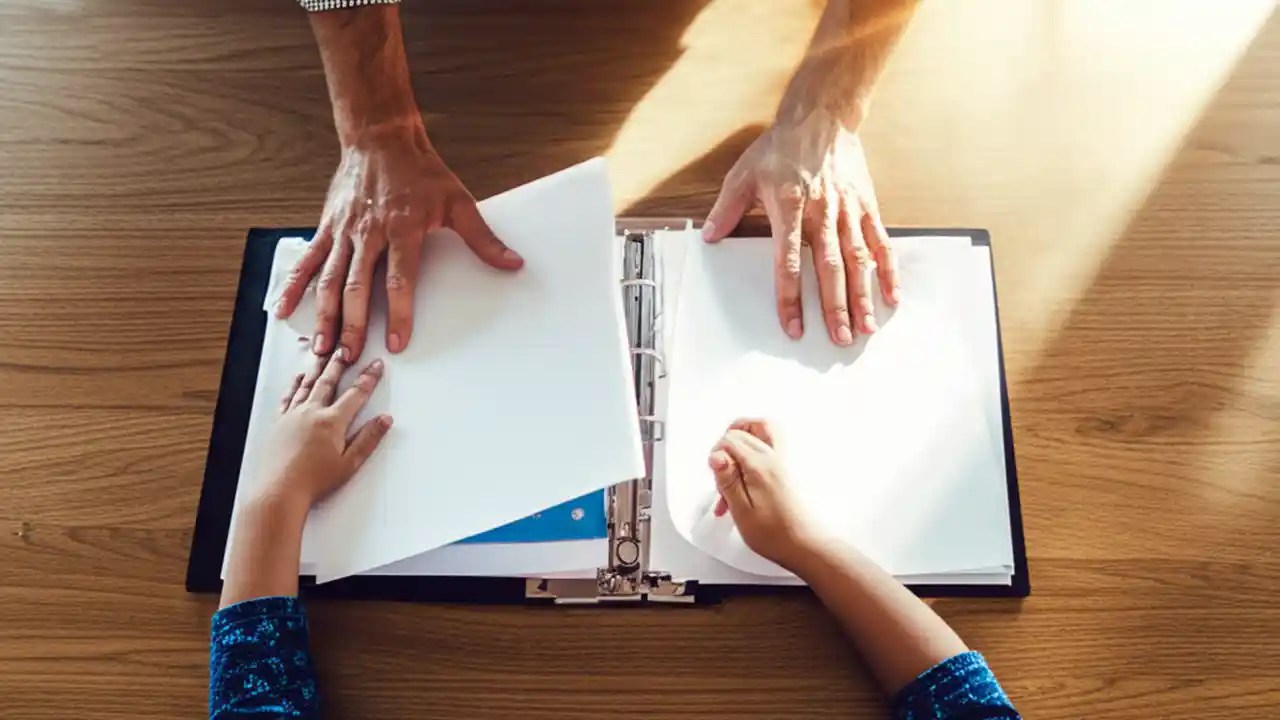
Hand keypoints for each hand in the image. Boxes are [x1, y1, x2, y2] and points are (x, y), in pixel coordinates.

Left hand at [257, 353, 392, 509]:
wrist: (279, 491)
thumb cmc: (312, 481)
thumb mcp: (349, 463)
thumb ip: (368, 439)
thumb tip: (384, 420)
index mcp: (331, 422)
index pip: (356, 394)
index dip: (368, 378)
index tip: (376, 365)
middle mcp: (311, 413)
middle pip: (329, 381)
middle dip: (340, 363)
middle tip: (346, 348)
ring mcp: (292, 416)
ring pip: (307, 384)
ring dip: (317, 367)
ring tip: (323, 354)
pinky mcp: (279, 423)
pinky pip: (289, 396)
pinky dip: (295, 384)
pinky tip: (298, 378)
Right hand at [274, 120, 523, 361]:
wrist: (381, 138)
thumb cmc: (421, 172)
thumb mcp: (458, 201)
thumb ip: (483, 238)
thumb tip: (513, 263)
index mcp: (401, 228)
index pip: (399, 278)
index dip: (399, 313)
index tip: (397, 343)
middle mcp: (368, 232)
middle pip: (356, 285)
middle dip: (353, 324)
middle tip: (351, 357)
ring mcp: (343, 230)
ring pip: (328, 279)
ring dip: (325, 315)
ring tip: (322, 346)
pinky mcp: (326, 226)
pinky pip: (307, 260)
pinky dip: (294, 286)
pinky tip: (284, 309)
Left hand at [703, 113, 897, 344]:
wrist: (821, 116)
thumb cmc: (780, 148)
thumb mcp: (743, 174)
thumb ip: (726, 209)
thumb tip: (710, 236)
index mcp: (789, 208)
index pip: (789, 261)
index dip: (791, 296)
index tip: (793, 326)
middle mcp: (822, 213)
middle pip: (830, 267)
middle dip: (836, 306)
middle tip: (839, 338)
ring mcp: (848, 210)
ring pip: (858, 259)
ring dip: (863, 295)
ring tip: (867, 327)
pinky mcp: (867, 205)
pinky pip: (880, 242)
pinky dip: (887, 269)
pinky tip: (892, 296)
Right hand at [708, 418, 818, 568]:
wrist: (808, 546)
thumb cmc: (776, 535)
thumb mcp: (742, 511)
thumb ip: (728, 480)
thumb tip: (716, 455)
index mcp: (760, 467)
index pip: (730, 440)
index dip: (716, 454)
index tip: (715, 475)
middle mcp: (775, 458)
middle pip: (746, 429)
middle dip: (728, 444)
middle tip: (721, 465)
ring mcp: (785, 462)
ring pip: (764, 430)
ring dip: (746, 436)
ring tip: (734, 456)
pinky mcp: (790, 470)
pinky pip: (771, 447)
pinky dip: (756, 451)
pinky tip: (747, 475)